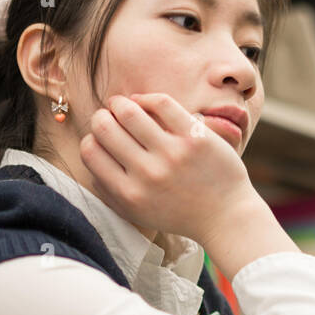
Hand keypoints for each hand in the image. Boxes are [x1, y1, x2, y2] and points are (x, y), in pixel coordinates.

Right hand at [78, 92, 258, 243]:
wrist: (225, 216)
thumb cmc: (178, 213)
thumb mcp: (138, 213)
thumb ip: (109, 190)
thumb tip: (90, 153)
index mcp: (129, 193)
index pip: (89, 151)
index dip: (91, 138)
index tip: (102, 138)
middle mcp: (147, 174)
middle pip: (103, 127)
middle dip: (102, 116)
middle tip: (110, 117)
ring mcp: (172, 154)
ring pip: (128, 110)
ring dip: (120, 103)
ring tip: (124, 105)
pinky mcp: (194, 137)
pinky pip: (161, 103)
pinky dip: (147, 98)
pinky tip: (146, 103)